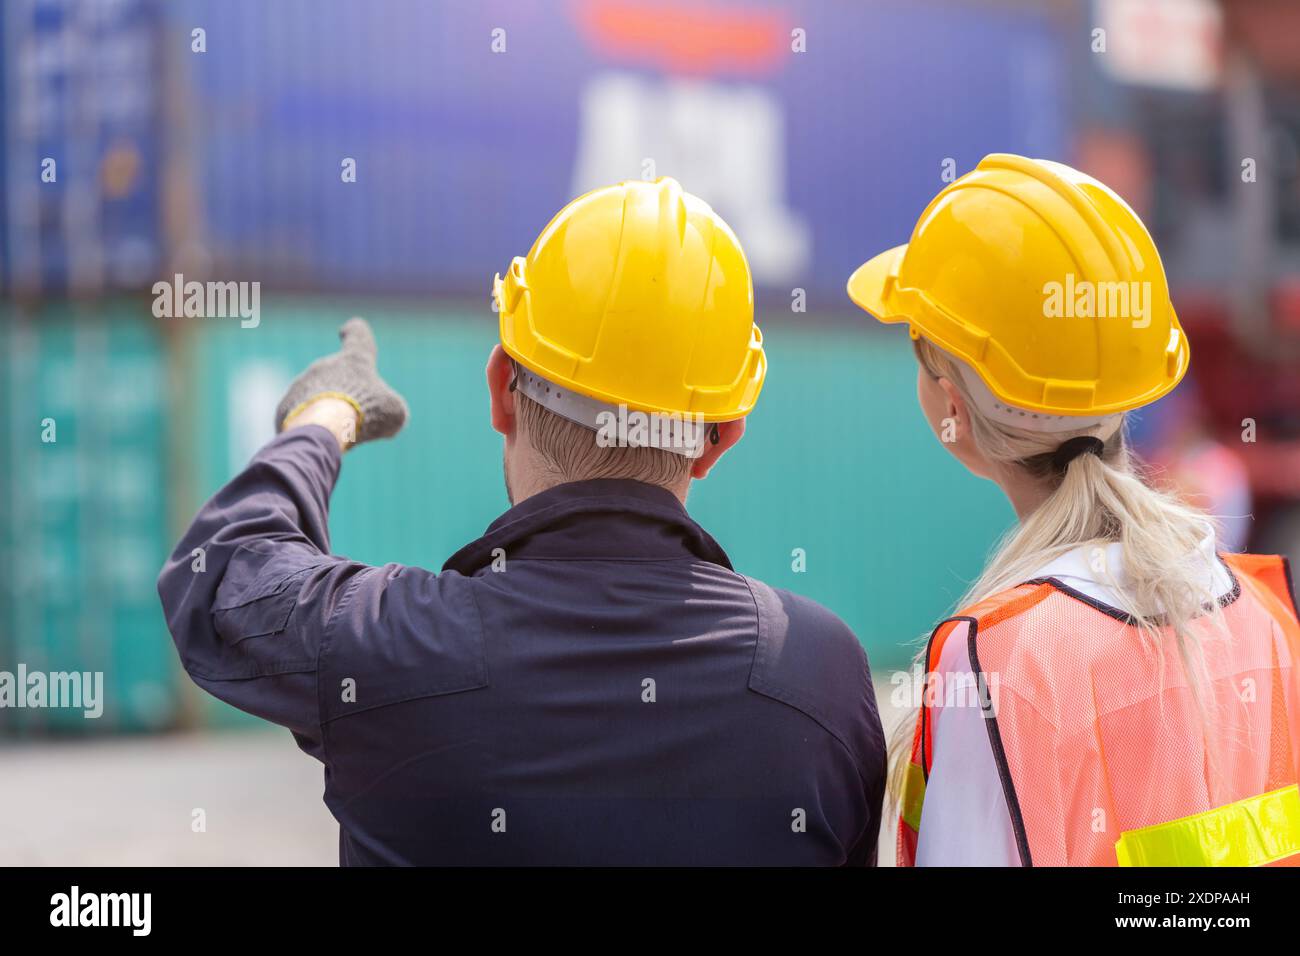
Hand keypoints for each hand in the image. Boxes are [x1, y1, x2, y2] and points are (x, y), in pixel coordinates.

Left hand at [275, 318, 408, 446]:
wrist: (323, 427)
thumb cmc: (365, 413)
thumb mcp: (394, 411)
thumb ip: (390, 409)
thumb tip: (385, 419)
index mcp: (354, 361)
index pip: (358, 338)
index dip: (357, 333)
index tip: (351, 328)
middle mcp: (324, 367)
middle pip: (337, 379)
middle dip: (343, 396)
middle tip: (355, 420)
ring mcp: (301, 385)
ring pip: (316, 401)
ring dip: (326, 416)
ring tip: (337, 434)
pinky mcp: (285, 407)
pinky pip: (300, 417)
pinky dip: (309, 429)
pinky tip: (318, 441)